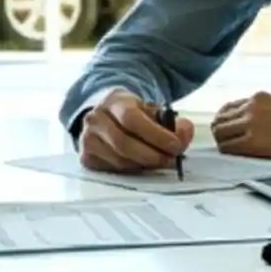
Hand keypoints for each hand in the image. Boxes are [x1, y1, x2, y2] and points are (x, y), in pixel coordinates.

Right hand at [79, 89, 193, 172]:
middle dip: (153, 155)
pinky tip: (142, 165)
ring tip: (160, 162)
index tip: (175, 145)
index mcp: (114, 101)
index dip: (155, 135)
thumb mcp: (150, 110)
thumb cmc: (132, 114)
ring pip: (120, 160)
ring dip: (145, 165)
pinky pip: (113, 170)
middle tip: (172, 160)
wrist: (105, 116)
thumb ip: (170, 122)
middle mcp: (95, 118)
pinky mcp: (86, 157)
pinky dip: (132, 170)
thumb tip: (184, 132)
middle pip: (123, 143)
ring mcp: (87, 139)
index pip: (131, 119)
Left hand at [211, 92, 270, 162]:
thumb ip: (262, 112)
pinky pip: (229, 149)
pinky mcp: (253, 143)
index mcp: (258, 98)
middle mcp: (250, 108)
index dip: (226, 122)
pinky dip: (229, 153)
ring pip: (220, 135)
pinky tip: (238, 158)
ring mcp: (250, 124)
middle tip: (227, 144)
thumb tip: (249, 125)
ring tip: (234, 153)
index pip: (228, 108)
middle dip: (221, 133)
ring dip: (224, 144)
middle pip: (220, 121)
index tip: (228, 131)